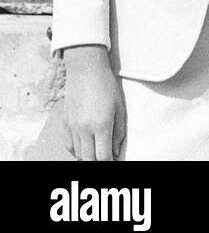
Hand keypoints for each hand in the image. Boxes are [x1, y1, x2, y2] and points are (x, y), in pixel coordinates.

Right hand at [62, 45, 125, 160]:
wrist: (85, 70)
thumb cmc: (107, 86)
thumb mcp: (119, 108)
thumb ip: (119, 132)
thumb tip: (117, 152)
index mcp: (101, 125)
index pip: (103, 156)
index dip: (110, 161)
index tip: (115, 160)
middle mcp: (84, 129)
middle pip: (88, 159)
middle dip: (98, 161)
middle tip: (107, 157)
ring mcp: (72, 127)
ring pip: (78, 153)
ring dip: (88, 156)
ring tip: (97, 150)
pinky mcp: (65, 123)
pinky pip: (69, 145)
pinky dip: (77, 149)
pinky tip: (85, 145)